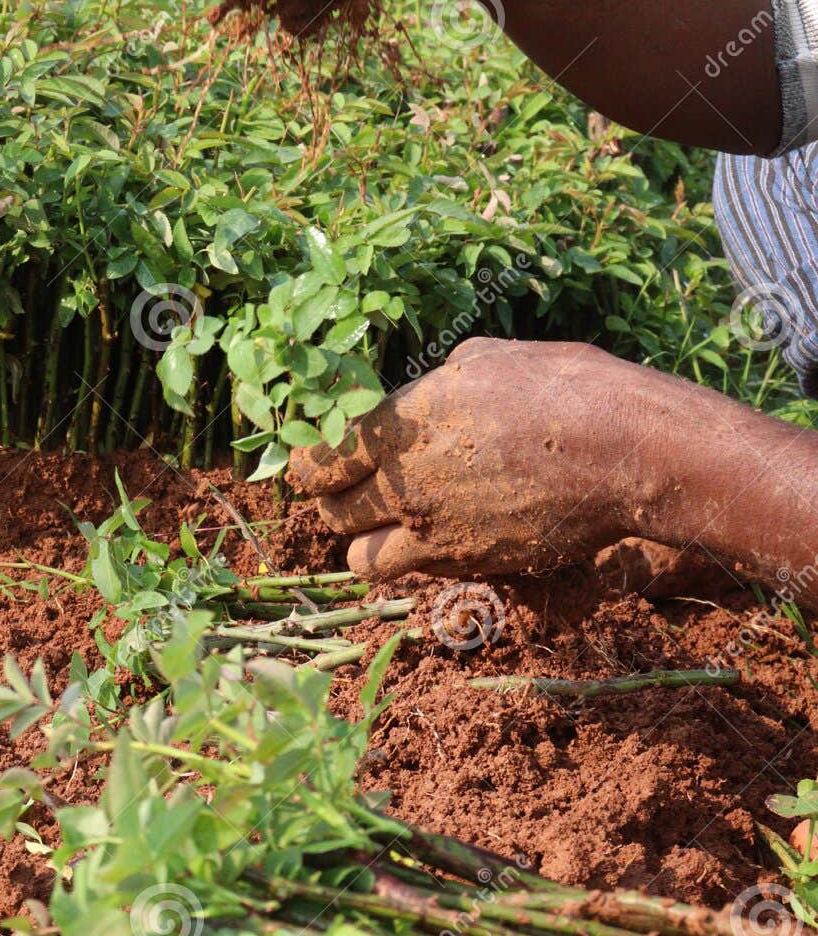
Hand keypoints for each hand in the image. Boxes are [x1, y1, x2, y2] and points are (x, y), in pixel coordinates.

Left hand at [289, 339, 685, 579]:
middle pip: (329, 514)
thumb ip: (438, 380)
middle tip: (356, 491)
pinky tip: (446, 533)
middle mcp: (400, 486)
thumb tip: (430, 388)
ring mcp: (432, 532)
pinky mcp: (468, 564)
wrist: (626, 453)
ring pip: (359, 560)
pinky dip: (419, 561)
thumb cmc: (564, 390)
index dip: (309, 465)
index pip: (314, 463)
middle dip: (336, 503)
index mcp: (394, 428)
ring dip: (368, 544)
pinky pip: (416, 575)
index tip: (317, 463)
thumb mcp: (487, 360)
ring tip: (393, 524)